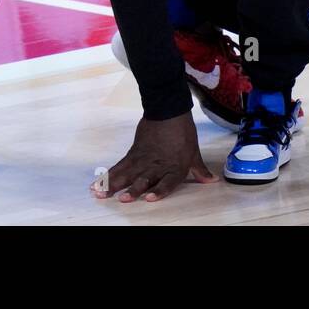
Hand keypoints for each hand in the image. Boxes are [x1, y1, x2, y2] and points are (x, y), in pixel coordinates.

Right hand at [92, 113, 215, 201]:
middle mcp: (157, 165)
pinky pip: (119, 166)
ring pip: (127, 174)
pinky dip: (108, 175)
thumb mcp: (194, 152)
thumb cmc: (183, 132)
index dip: (158, 191)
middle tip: (122, 199)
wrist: (168, 109)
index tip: (148, 198)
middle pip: (143, 179)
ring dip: (113, 185)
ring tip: (101, 194)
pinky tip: (97, 184)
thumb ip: (199, 169)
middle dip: (133, 190)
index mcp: (174, 167)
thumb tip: (211, 180)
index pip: (167, 182)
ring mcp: (143, 159)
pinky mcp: (133, 153)